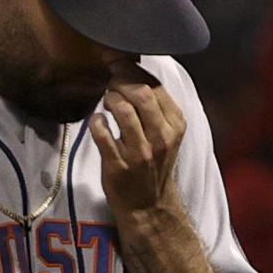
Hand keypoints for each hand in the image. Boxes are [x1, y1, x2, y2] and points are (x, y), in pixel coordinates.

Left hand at [91, 76, 184, 219]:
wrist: (147, 205)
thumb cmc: (153, 163)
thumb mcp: (166, 133)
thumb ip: (156, 106)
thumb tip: (133, 71)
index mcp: (175, 125)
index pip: (156, 86)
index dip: (134, 71)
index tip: (121, 67)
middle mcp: (161, 138)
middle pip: (141, 93)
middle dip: (121, 81)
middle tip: (111, 82)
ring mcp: (140, 153)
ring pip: (124, 111)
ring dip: (110, 99)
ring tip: (107, 102)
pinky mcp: (118, 166)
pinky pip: (103, 134)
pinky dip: (97, 122)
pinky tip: (98, 121)